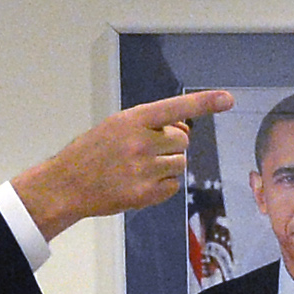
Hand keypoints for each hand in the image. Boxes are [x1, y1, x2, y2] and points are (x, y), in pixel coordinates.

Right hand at [14, 89, 232, 236]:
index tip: (227, 99)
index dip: (204, 103)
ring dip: (169, 164)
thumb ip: (149, 124)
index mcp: (132, 120)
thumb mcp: (116, 126)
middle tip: (148, 150)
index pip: (175, 108)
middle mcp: (140, 143)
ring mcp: (144, 170)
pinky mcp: (145, 194)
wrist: (66, 184)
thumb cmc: (92, 152)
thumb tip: (184, 127)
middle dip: (173, 144)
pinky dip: (163, 185)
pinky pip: (173, 186)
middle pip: (183, 140)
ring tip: (141, 167)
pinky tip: (140, 182)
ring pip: (180, 163)